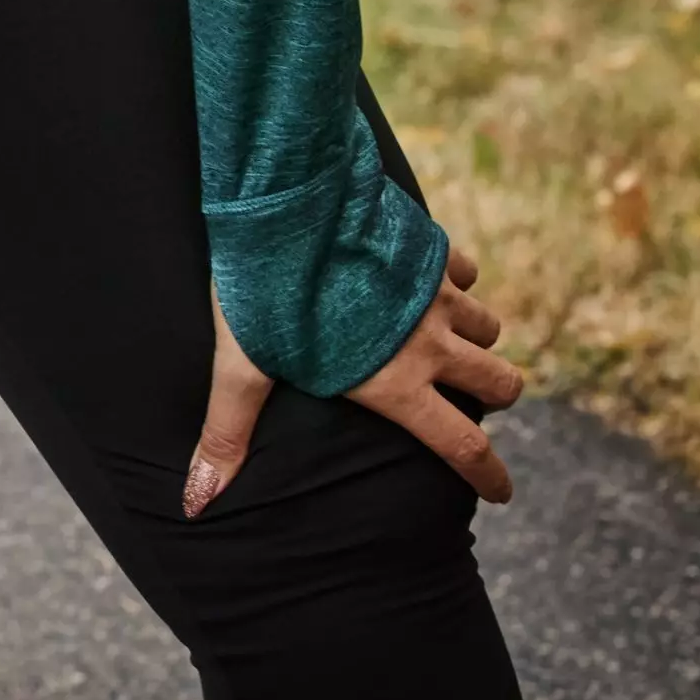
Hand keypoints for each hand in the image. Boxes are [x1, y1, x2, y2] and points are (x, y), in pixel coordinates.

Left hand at [183, 242, 523, 518]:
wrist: (290, 198)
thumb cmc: (264, 288)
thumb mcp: (242, 365)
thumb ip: (229, 433)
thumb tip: (198, 501)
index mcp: (394, 380)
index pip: (460, 445)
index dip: (488, 476)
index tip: (500, 493)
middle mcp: (429, 340)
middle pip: (500, 384)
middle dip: (494, 397)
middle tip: (470, 399)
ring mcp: (436, 291)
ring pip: (489, 327)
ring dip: (476, 339)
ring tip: (443, 340)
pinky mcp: (431, 246)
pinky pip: (467, 272)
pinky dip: (457, 282)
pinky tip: (425, 279)